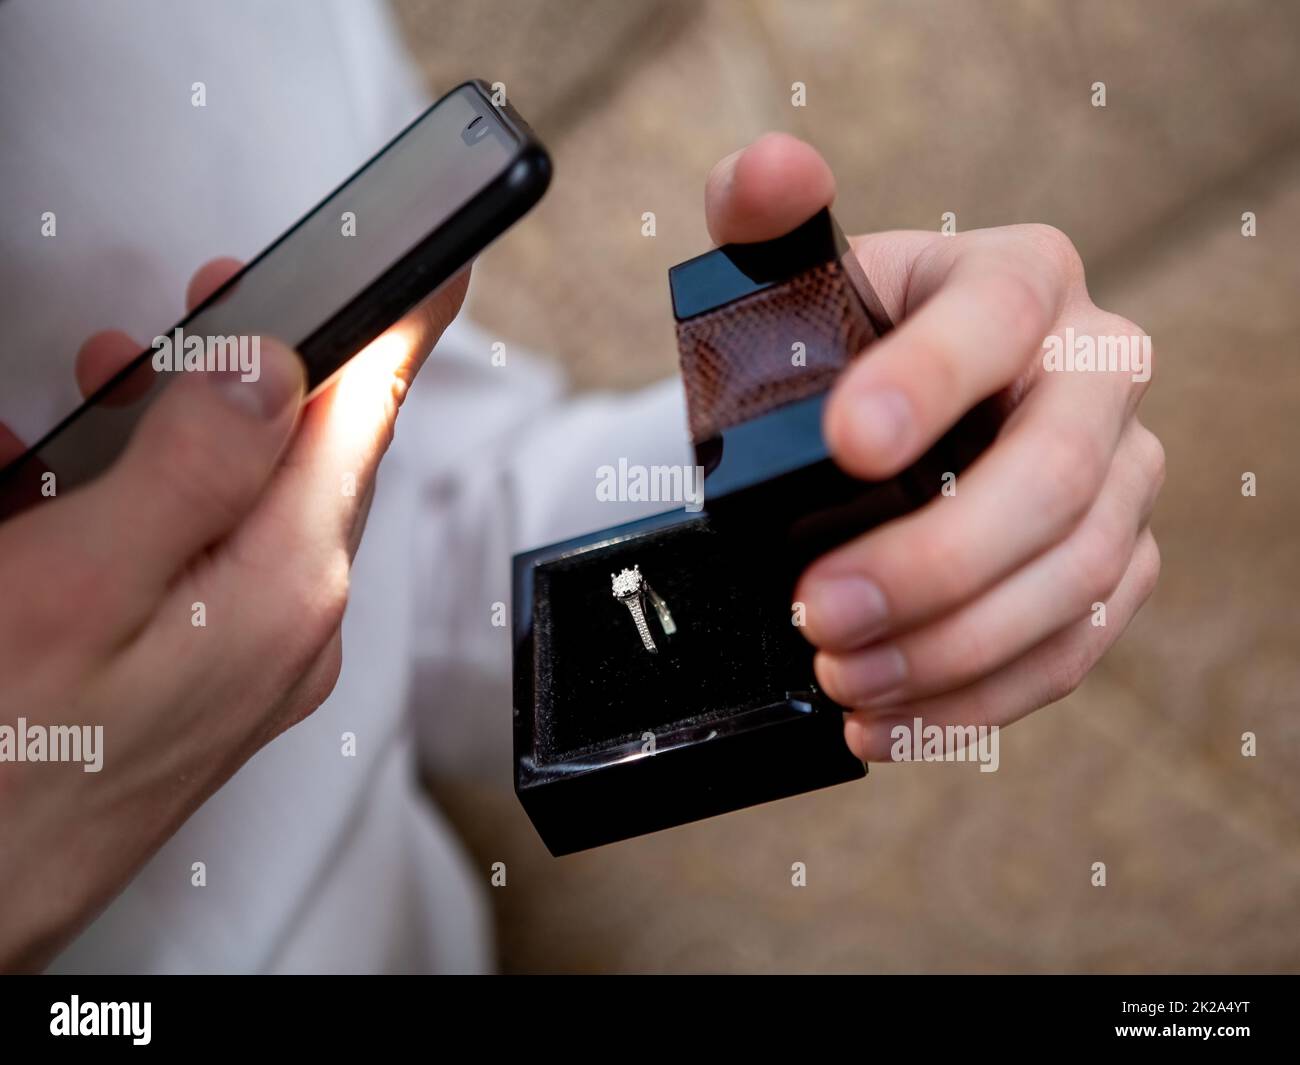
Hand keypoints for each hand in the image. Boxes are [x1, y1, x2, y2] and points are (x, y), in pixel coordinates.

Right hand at [0, 257, 465, 969]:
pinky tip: (84, 492)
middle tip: (220, 299)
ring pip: (254, 506)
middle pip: (314, 459)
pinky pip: (208, 563)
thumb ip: (192, 470)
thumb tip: (273, 372)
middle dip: (271, 368)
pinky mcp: (208, 685)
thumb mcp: (80, 584)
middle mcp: (291, 630)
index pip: (366, 421)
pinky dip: (159, 507)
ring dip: (196, 431)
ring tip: (121, 383)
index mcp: (284, 591)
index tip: (429, 267)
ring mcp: (254, 664)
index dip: (398, 329)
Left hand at [706, 134, 1161, 760]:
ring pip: (1073, 582)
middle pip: (1053, 481)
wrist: (898, 408)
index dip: (927, 382)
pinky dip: (981, 698)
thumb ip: (764, 217)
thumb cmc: (845, 338)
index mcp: (1024, 281)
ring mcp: (1121, 479)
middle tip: (815, 614)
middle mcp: (1097, 376)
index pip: (997, 320)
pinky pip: (1074, 647)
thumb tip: (762, 175)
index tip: (841, 447)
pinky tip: (890, 723)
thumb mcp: (795, 274)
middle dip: (931, 563)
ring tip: (842, 681)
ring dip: (953, 649)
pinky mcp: (1115, 566)